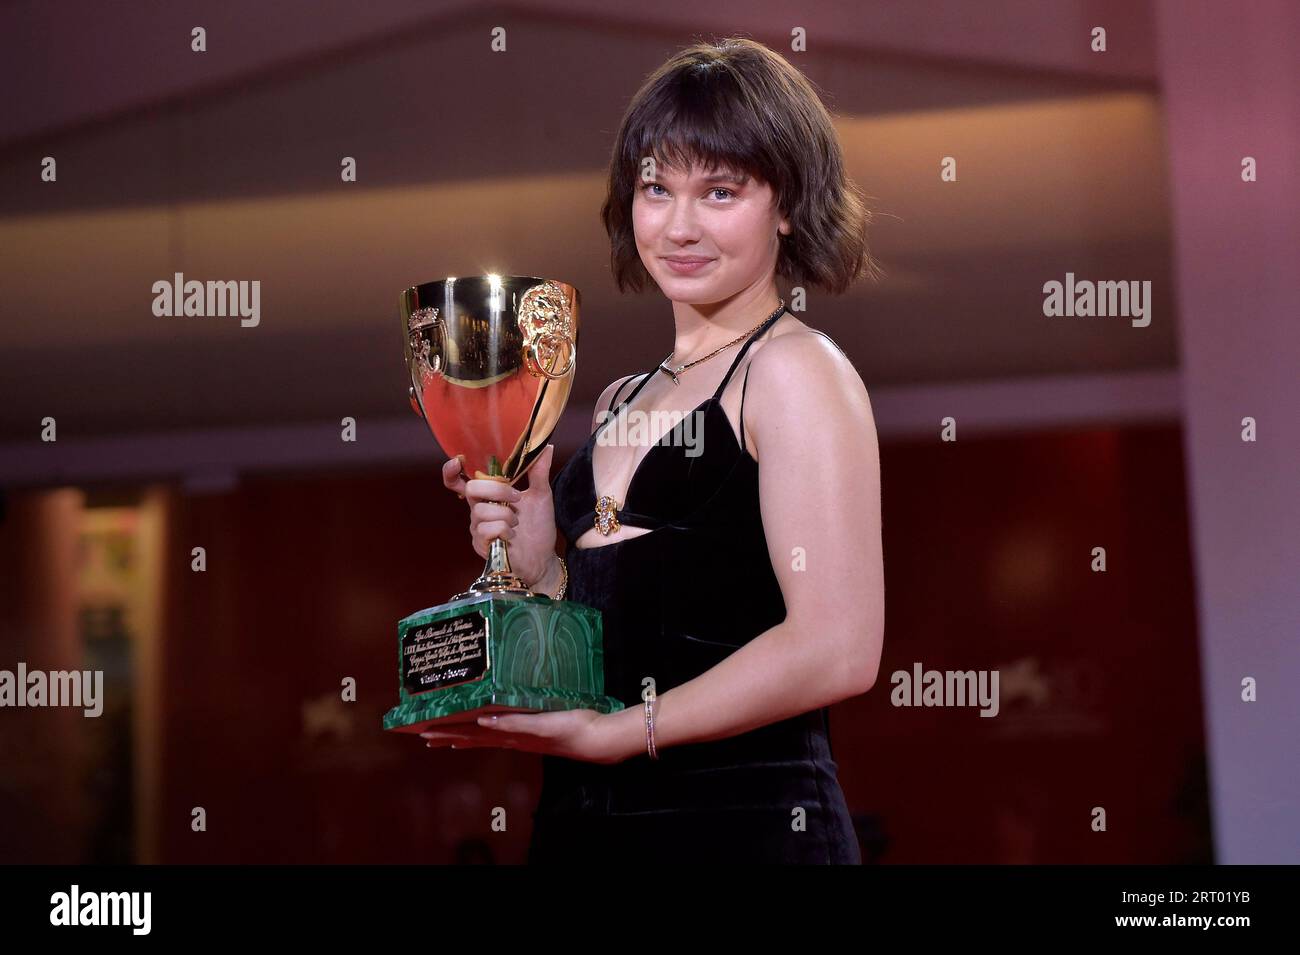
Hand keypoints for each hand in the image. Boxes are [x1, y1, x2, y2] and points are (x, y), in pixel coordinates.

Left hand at [420, 710, 628, 764]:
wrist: (596, 738)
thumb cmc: (570, 729)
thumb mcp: (540, 725)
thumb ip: (514, 723)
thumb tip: (482, 722)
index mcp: (511, 734)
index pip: (472, 734)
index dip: (449, 731)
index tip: (425, 731)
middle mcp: (513, 737)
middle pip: (474, 737)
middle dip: (449, 734)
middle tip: (425, 735)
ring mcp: (523, 735)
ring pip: (486, 736)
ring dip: (466, 736)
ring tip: (447, 737)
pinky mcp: (535, 730)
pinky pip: (504, 730)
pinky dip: (490, 730)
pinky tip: (488, 727)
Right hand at [442, 445, 558, 589]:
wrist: (542, 558)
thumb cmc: (538, 527)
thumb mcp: (541, 495)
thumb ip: (539, 471)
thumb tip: (546, 446)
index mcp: (489, 494)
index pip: (461, 480)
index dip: (451, 471)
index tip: (457, 460)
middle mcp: (479, 508)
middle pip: (471, 488)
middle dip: (497, 490)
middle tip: (517, 498)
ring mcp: (477, 527)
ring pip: (481, 510)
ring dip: (506, 515)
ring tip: (517, 523)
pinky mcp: (480, 544)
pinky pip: (486, 529)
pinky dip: (504, 530)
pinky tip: (512, 536)